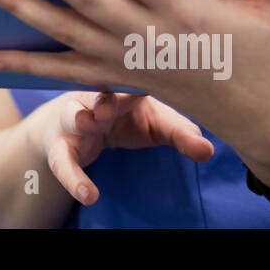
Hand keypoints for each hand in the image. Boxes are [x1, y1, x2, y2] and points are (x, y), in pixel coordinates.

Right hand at [26, 90, 213, 204]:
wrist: (74, 124)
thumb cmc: (125, 117)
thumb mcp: (156, 123)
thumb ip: (180, 134)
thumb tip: (208, 151)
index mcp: (123, 86)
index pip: (134, 79)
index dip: (140, 76)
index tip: (154, 73)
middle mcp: (96, 97)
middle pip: (99, 91)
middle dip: (106, 94)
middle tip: (112, 101)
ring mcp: (74, 119)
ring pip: (73, 115)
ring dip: (79, 116)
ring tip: (88, 124)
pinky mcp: (61, 147)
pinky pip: (63, 162)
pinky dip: (74, 179)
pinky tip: (88, 196)